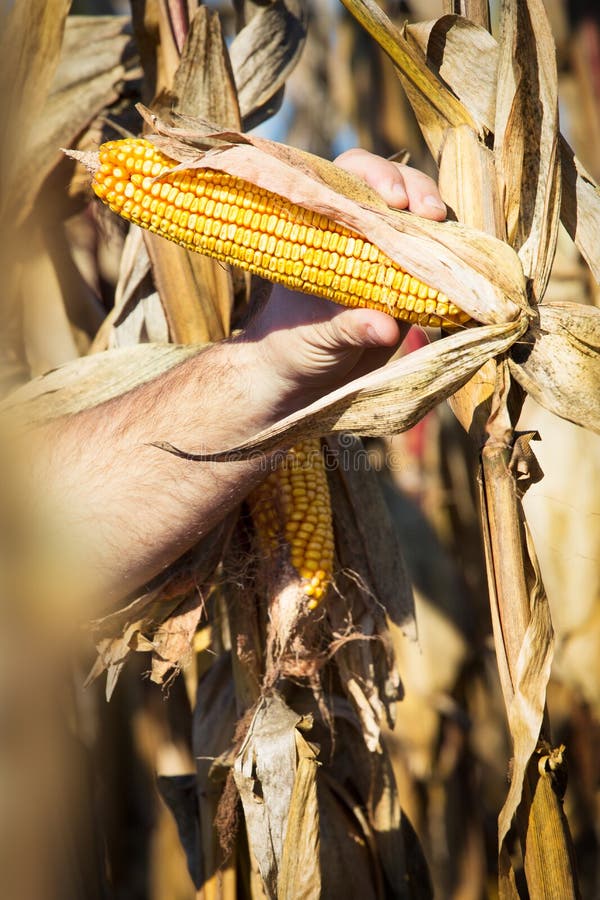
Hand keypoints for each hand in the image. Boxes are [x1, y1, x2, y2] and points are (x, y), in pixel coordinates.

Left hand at [240, 150, 445, 414]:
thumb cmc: (293, 347)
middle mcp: (360, 233)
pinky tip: (469, 273)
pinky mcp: (413, 284)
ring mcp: (390, 256)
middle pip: (397, 189)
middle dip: (419, 192)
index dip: (374, 176)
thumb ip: (347, 328)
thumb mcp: (314, 338)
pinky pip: (440, 264)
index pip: (348, 179)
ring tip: (455, 247)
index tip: (392, 199)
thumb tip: (387, 327)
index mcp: (323, 228)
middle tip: (431, 214)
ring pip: (424, 223)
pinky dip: (456, 265)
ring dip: (444, 228)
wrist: (305, 382)